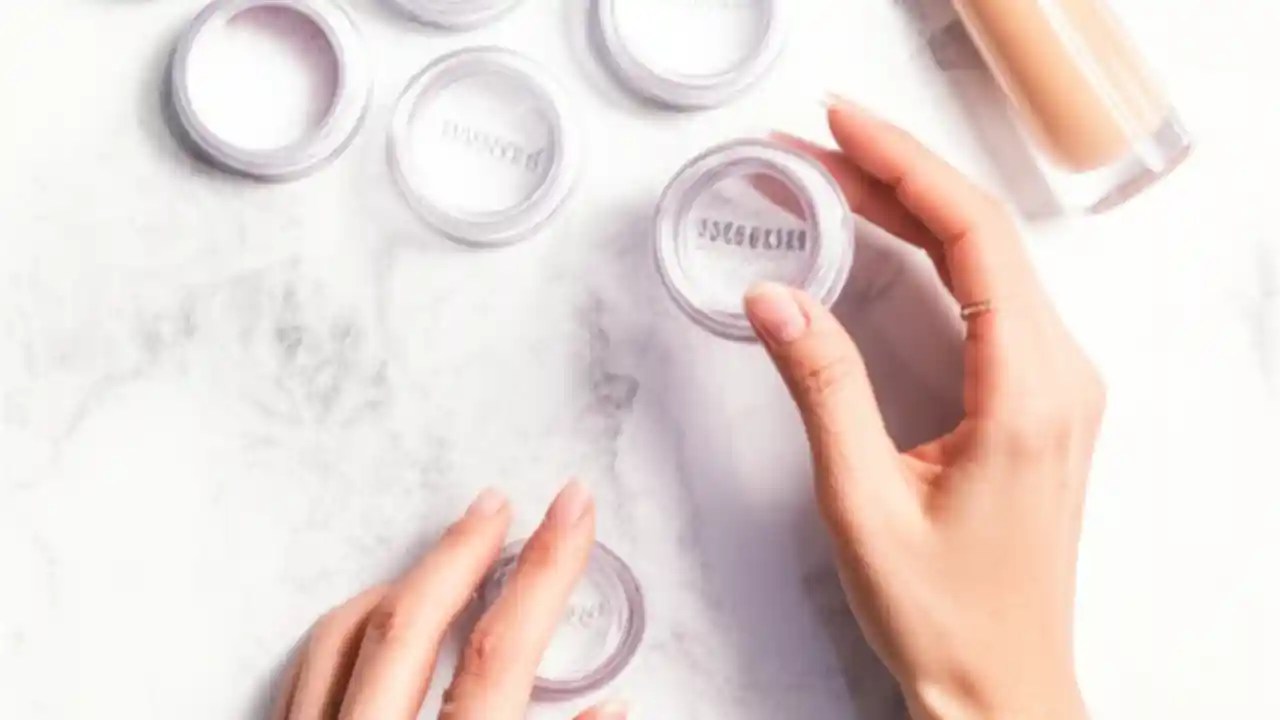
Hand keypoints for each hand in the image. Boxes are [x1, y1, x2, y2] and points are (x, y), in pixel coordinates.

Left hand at [270, 481, 626, 719]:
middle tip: (497, 507)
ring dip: (399, 587)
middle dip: (459, 552)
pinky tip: (379, 624)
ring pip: (339, 637)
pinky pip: (304, 674)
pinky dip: (347, 634)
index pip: (499, 655)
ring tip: (444, 563)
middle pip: (405, 623)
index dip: (544, 573)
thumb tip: (608, 708)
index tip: (572, 512)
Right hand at [747, 100, 1103, 719]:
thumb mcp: (863, 502)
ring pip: (986, 258)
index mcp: (1029, 392)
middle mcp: (1058, 375)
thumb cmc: (944, 615)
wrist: (1000, 685)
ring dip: (910, 208)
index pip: (974, 236)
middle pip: (980, 233)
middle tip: (809, 146)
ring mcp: (1054, 385)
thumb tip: (774, 296)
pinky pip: (989, 296)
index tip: (838, 126)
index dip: (903, 166)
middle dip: (893, 175)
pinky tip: (883, 237)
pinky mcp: (1034, 398)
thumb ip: (821, 388)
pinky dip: (931, 253)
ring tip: (831, 176)